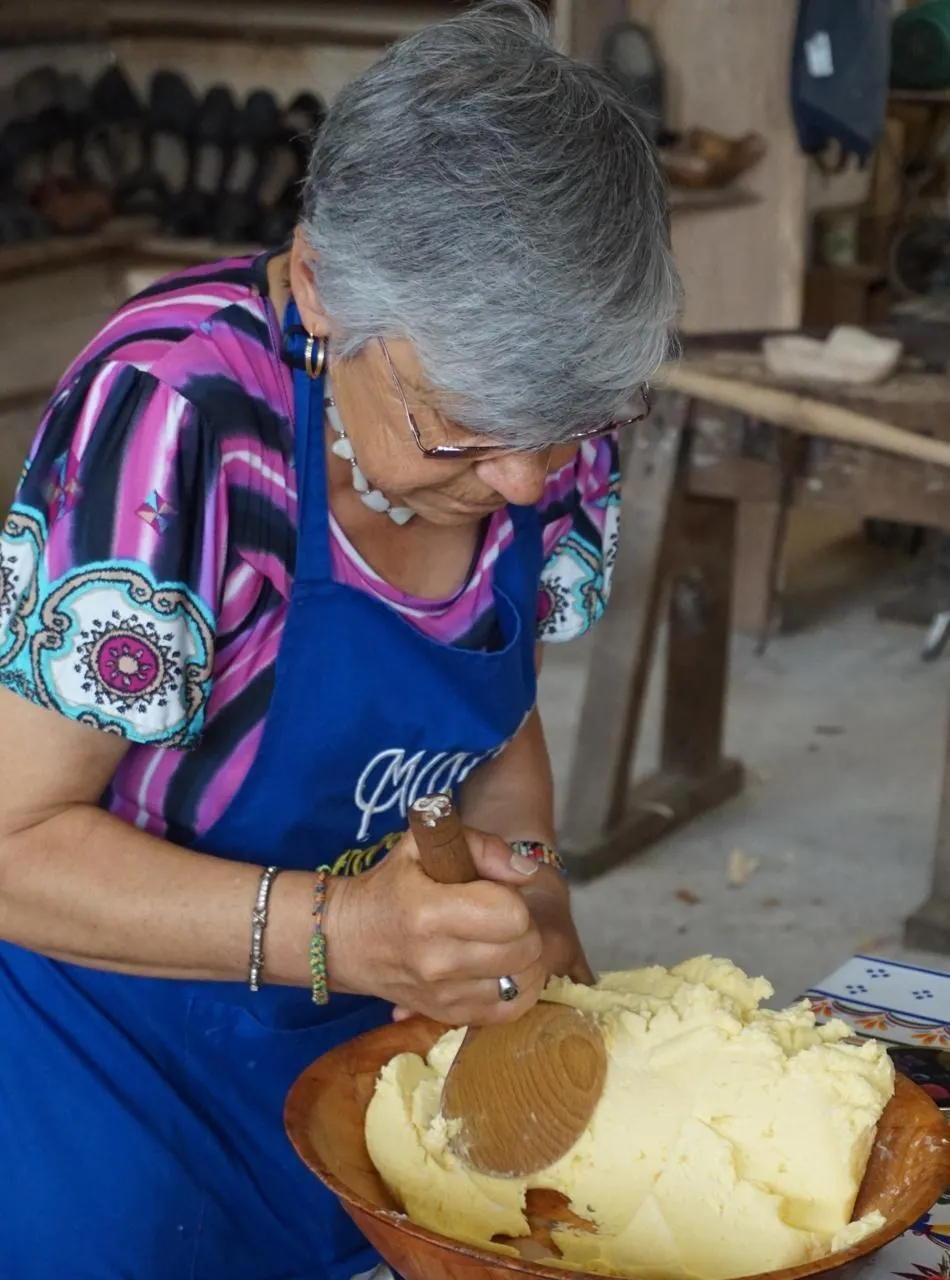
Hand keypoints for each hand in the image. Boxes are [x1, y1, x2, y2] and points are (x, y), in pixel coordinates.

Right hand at [389, 857, 594, 1021]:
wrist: (345, 939)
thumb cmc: (388, 885)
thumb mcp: (422, 846)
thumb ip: (481, 847)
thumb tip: (526, 872)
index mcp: (430, 913)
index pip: (511, 915)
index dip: (511, 897)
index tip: (491, 891)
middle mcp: (438, 961)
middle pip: (524, 949)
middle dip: (522, 925)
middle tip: (497, 916)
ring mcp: (444, 995)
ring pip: (523, 981)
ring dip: (522, 958)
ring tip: (498, 941)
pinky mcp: (448, 1016)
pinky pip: (511, 1010)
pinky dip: (517, 988)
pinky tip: (501, 969)